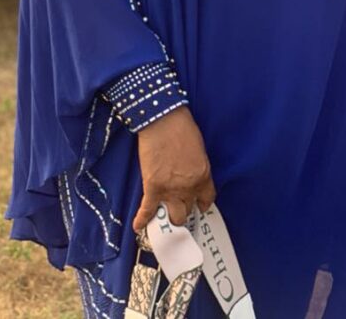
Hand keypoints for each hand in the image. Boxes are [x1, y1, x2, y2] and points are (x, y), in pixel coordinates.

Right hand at [132, 106, 215, 232]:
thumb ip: (196, 167)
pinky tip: (138, 227)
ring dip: (168, 218)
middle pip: (188, 210)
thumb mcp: (198, 149)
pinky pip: (147, 210)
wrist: (163, 120)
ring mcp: (170, 190)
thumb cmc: (182, 127)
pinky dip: (142, 220)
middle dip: (184, 210)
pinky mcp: (152, 187)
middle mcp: (189, 187)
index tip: (197, 206)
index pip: (207, 199)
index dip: (201, 204)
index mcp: (203, 176)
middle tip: (178, 210)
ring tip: (163, 219)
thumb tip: (189, 176)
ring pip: (173, 217)